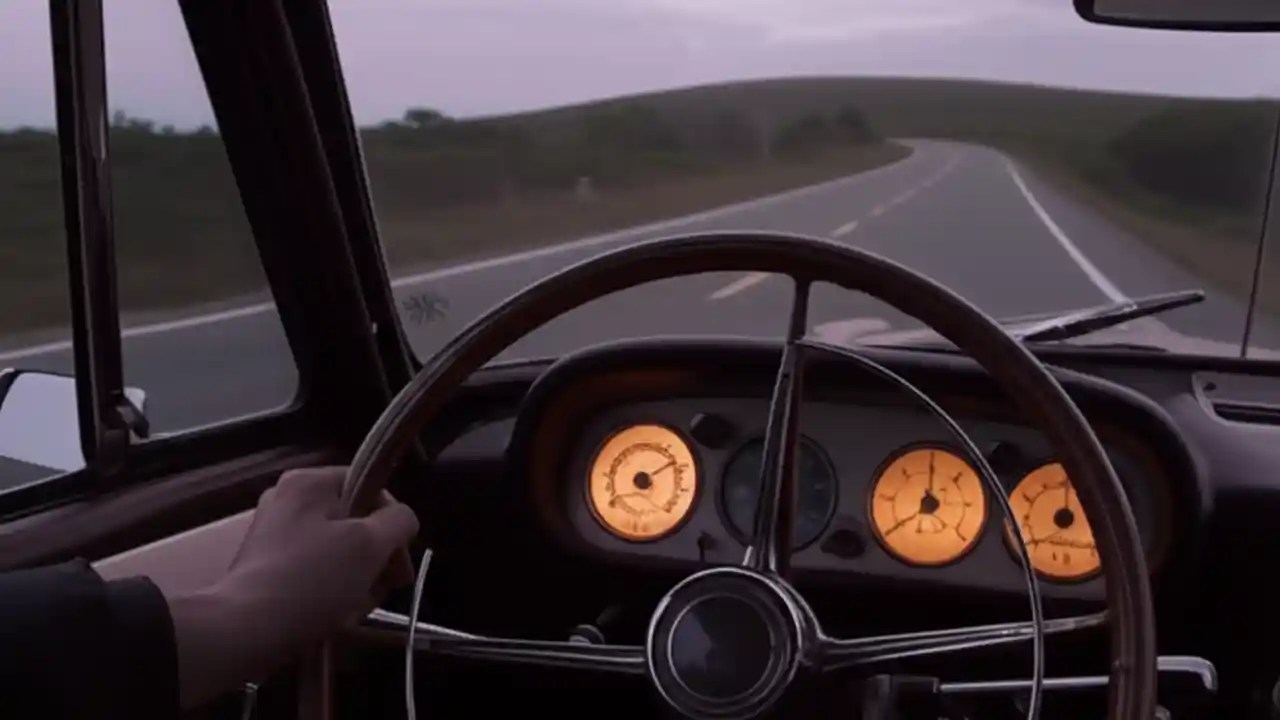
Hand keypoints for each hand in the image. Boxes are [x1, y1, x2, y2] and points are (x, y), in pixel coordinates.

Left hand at [170, 466, 418, 707]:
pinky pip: (315, 569)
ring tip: (360, 606)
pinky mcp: (267, 567)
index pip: (371, 487)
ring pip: (337, 549)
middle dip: (376, 556)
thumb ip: (398, 521)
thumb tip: (403, 520)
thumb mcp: (370, 545)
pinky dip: (332, 588)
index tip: (400, 561)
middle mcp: (287, 500)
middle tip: (386, 586)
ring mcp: (274, 534)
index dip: (393, 522)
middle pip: (354, 521)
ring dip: (359, 577)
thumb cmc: (312, 579)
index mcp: (309, 482)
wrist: (246, 629)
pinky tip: (339, 613)